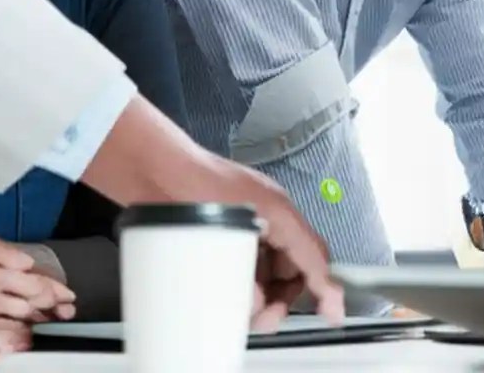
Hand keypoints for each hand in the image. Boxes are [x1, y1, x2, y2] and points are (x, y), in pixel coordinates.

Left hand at [79, 96, 342, 329]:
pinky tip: (229, 288)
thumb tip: (259, 305)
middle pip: (294, 266)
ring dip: (263, 290)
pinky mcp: (226, 229)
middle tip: (262, 317)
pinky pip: (248, 261)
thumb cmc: (191, 186)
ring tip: (242, 305)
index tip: (332, 314)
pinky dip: (245, 278)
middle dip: (284, 295)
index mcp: (280, 212)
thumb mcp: (232, 228)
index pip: (313, 256)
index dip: (325, 286)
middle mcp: (270, 217)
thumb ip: (255, 271)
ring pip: (270, 267)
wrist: (151, 166)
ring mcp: (248, 222)